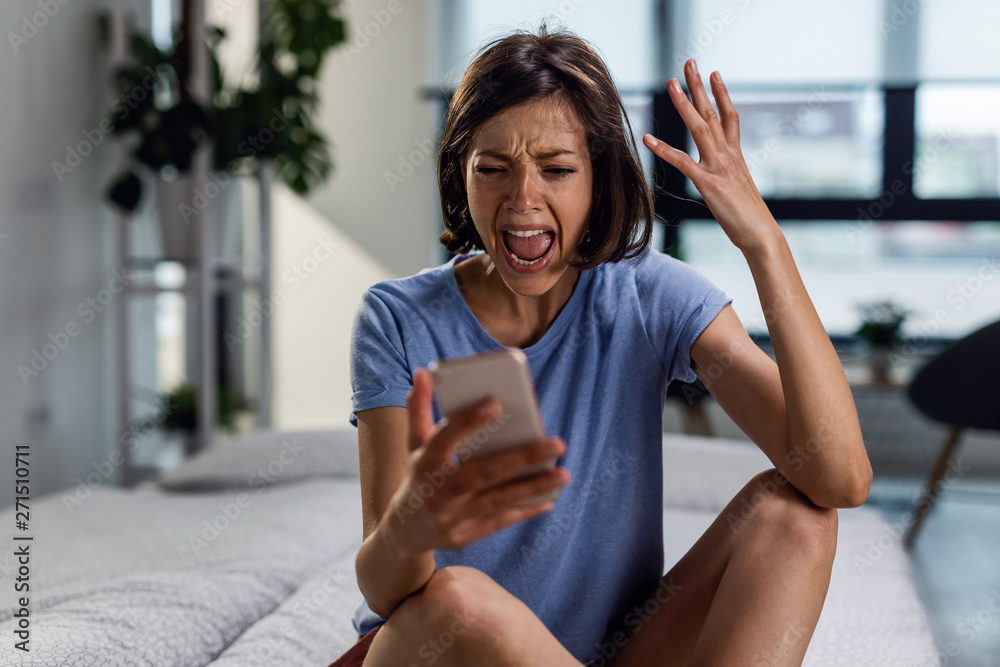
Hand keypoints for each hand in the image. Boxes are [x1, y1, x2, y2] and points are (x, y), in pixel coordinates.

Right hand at [385, 368, 569, 555]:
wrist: (405, 530)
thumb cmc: (420, 475)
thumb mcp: (415, 444)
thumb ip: (420, 409)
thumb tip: (424, 373)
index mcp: (424, 461)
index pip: (444, 438)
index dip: (467, 421)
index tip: (495, 403)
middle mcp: (437, 490)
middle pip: (484, 472)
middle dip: (523, 458)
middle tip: (557, 443)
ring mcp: (450, 517)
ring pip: (498, 500)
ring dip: (533, 486)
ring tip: (562, 474)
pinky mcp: (464, 536)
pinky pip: (500, 521)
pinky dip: (525, 510)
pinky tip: (549, 498)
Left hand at [643, 59, 778, 252]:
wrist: (760, 234)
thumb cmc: (748, 218)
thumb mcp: (737, 191)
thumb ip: (728, 178)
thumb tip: (722, 179)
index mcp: (736, 156)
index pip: (729, 117)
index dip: (722, 94)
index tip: (714, 74)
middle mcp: (728, 155)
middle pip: (713, 112)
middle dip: (700, 87)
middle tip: (690, 63)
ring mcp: (719, 167)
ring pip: (700, 127)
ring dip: (684, 104)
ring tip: (671, 84)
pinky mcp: (708, 183)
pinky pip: (682, 161)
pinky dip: (664, 149)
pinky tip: (648, 139)